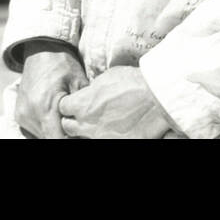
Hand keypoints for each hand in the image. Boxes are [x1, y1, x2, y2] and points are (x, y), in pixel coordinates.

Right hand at [15, 45, 87, 138]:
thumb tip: (88, 126)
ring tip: (66, 119)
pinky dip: (46, 127)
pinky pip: (34, 130)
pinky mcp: (19, 115)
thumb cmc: (64, 64)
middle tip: (76, 125)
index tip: (81, 132)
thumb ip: (80, 108)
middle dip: (64, 135)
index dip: (71, 138)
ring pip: (41, 136)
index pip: (56, 139)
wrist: (42, 50)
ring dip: (54, 132)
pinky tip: (56, 117)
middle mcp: (29, 114)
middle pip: (48, 138)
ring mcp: (22, 116)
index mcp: (44, 107)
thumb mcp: (79, 82)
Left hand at [57, 66, 175, 138]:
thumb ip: (93, 89)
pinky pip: (102, 140)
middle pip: (68, 126)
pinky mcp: (114, 143)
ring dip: (89, 129)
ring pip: (83, 136)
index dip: (70, 103)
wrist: (157, 99)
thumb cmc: (134, 83)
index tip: (77, 102)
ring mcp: (99, 137)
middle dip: (74, 119)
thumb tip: (89, 93)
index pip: (63, 107)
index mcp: (82, 104)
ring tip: (103, 122)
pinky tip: (116, 128)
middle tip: (86, 114)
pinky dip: (106, 135)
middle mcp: (86, 124)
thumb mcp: (108, 77)